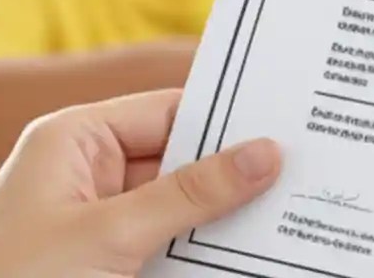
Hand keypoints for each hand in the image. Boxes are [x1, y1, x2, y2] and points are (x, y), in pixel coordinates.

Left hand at [0, 90, 280, 276]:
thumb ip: (192, 194)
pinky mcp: (107, 261)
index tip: (289, 128)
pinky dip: (205, 248)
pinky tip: (248, 250)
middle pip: (182, 159)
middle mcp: (87, 171)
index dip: (229, 121)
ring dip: (225, 216)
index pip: (171, 111)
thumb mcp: (111, 234)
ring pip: (182, 206)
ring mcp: (98, 219)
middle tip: (299, 172)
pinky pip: (171, 243)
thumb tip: (263, 154)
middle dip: (235, 173)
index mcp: (74, 140)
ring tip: (287, 212)